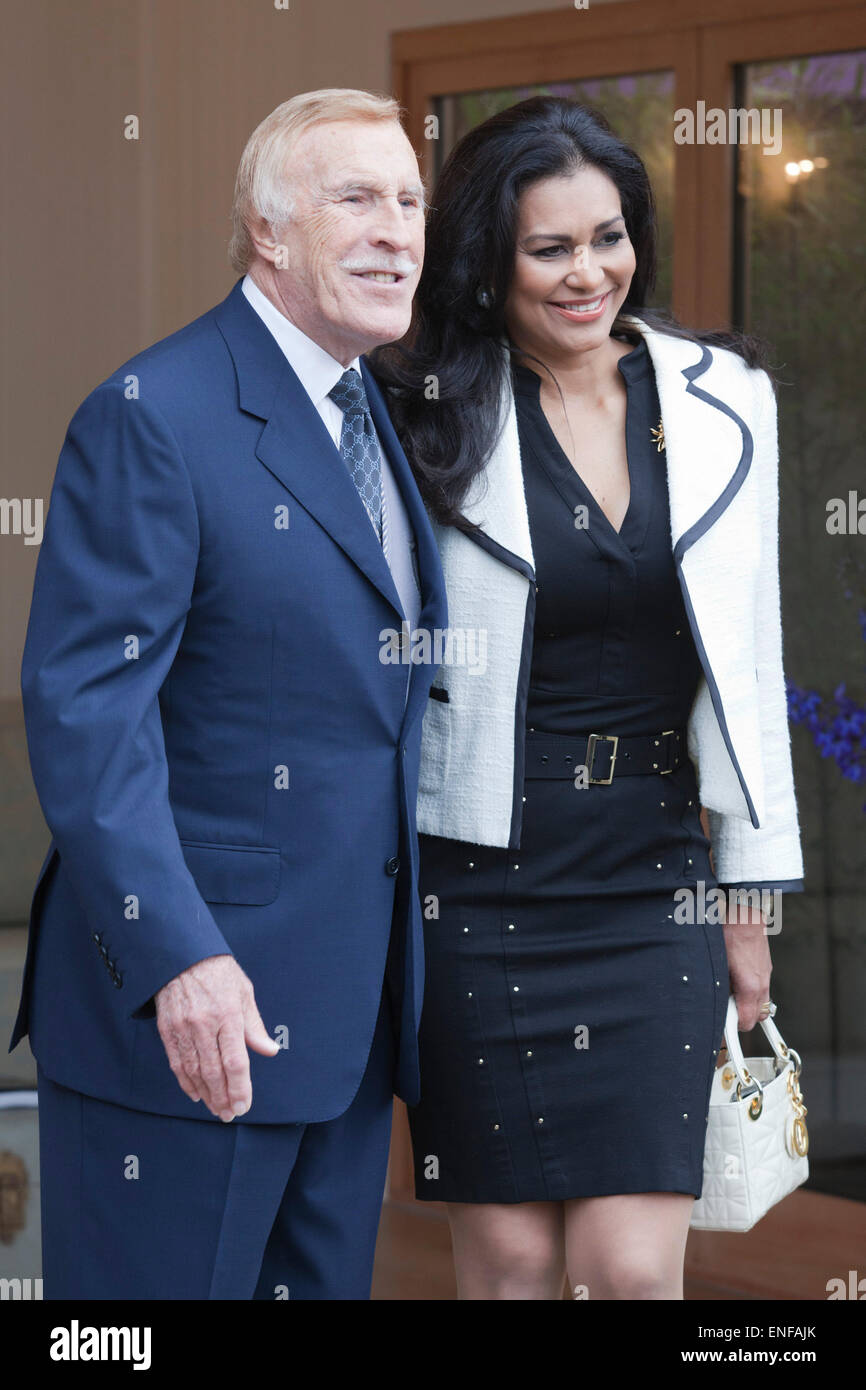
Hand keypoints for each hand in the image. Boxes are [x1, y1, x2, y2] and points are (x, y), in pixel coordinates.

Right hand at [155, 954, 279, 1120]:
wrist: (181, 954)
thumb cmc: (218, 972)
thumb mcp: (244, 992)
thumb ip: (254, 1026)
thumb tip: (270, 1051)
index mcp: (228, 1014)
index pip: (235, 1061)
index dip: (240, 1088)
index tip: (244, 1106)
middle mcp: (204, 1024)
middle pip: (214, 1072)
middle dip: (223, 1098)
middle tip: (230, 1114)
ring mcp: (183, 1028)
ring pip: (194, 1072)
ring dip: (206, 1095)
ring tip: (217, 1109)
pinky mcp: (167, 1030)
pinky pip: (176, 1063)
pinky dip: (186, 1083)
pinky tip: (197, 1094)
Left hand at [721, 901, 771, 1032]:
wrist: (745, 913)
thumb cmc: (727, 934)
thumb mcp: (717, 964)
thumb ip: (718, 987)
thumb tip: (713, 1002)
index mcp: (750, 986)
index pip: (747, 1021)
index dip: (734, 1025)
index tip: (723, 1022)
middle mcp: (762, 984)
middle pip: (759, 1016)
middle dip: (742, 1016)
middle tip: (726, 1007)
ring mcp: (766, 975)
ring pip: (762, 1003)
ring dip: (747, 1003)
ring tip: (730, 990)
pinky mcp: (766, 967)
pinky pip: (762, 988)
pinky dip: (751, 990)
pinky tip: (736, 977)